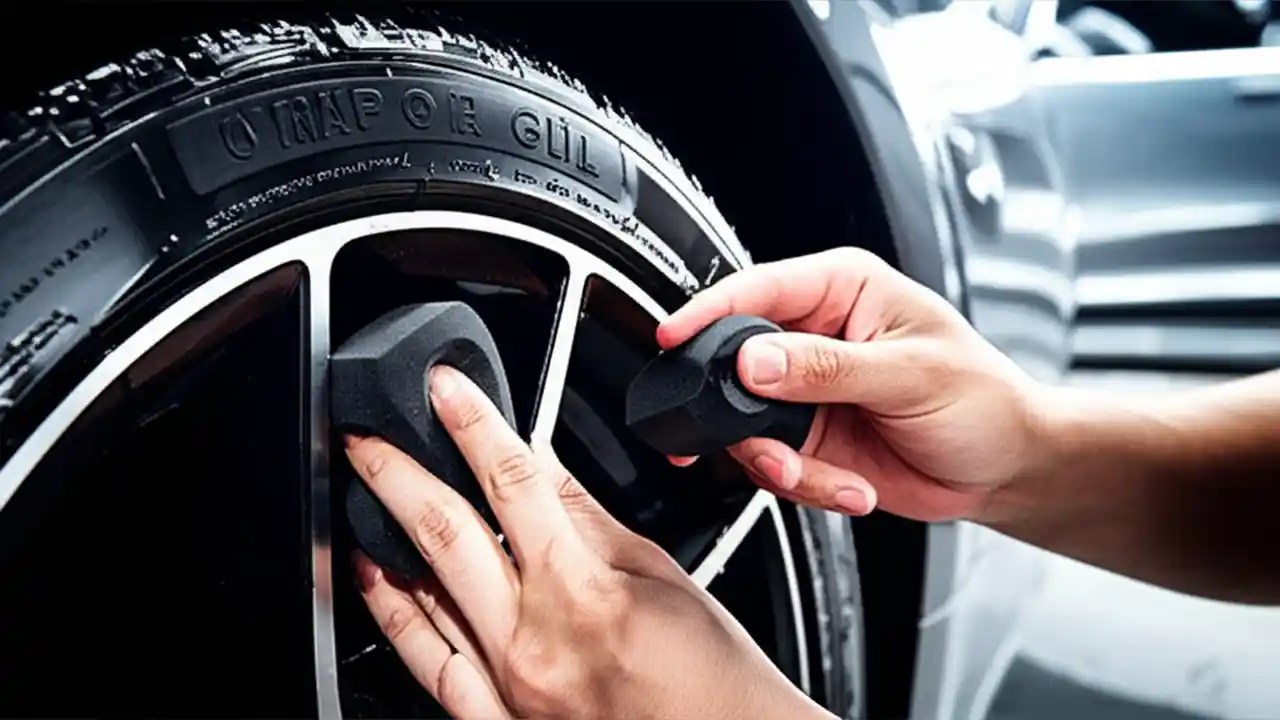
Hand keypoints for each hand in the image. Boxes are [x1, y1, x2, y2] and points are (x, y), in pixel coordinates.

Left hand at [344, 365, 833, 719]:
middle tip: (368, 434)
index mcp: (583, 596)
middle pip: (446, 534)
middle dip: (398, 472)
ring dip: (383, 535)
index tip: (444, 388)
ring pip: (421, 598)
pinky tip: (375, 580)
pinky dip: (395, 616)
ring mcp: (506, 692)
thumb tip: (540, 462)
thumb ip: (589, 517)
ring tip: (362, 490)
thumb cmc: (714, 680)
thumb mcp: (664, 578)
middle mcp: (533, 645)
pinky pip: (429, 666)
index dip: (473, 424)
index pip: (512, 484)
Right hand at [657, 248, 1046, 522]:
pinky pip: (772, 465)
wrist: (1006, 468)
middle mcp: (814, 337)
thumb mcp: (908, 375)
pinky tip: (851, 487)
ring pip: (745, 425)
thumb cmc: (982, 400)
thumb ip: (827, 367)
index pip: (757, 289)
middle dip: (736, 412)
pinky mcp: (808, 441)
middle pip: (734, 362)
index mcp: (842, 291)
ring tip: (822, 475)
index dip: (709, 312)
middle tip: (755, 442)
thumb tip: (757, 361)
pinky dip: (805, 485)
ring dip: (777, 460)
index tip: (675, 339)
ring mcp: (807, 393)